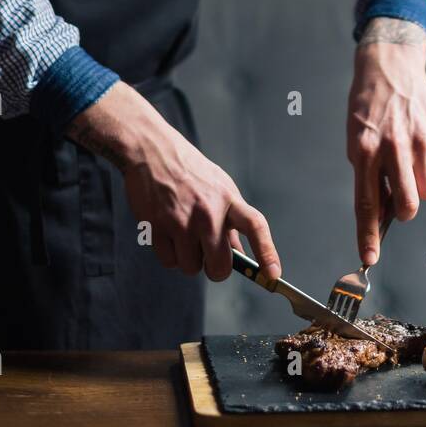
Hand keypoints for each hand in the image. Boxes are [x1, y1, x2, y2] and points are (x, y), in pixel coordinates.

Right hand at [65, 81, 280, 282]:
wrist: (152, 151)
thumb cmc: (190, 171)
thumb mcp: (219, 188)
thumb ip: (231, 222)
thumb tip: (240, 255)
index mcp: (229, 199)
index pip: (255, 227)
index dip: (267, 253)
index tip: (273, 275)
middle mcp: (208, 211)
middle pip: (220, 266)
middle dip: (215, 269)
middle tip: (209, 257)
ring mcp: (182, 220)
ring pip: (192, 268)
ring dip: (188, 259)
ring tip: (183, 233)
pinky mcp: (158, 226)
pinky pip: (169, 262)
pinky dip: (169, 254)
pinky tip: (167, 232)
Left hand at [347, 18, 425, 266]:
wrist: (390, 66)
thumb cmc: (368, 107)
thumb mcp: (356, 139)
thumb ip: (368, 175)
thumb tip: (383, 212)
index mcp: (365, 150)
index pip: (367, 203)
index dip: (368, 235)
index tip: (369, 258)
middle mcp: (393, 146)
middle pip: (408, 206)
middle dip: (405, 212)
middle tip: (400, 201)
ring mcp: (419, 139)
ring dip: (419, 188)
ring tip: (408, 164)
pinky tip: (418, 145)